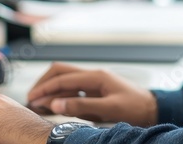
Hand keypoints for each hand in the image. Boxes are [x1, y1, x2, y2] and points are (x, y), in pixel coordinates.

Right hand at [26, 63, 157, 126]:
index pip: (63, 77)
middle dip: (44, 84)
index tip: (32, 99)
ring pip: (65, 82)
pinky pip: (72, 92)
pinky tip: (53, 106)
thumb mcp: (109, 108)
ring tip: (37, 104)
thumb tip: (57, 104)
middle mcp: (93, 76)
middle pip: (61, 72)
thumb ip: (82, 106)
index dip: (45, 88)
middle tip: (31, 100)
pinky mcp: (95, 93)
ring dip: (50, 91)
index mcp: (96, 76)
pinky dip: (60, 97)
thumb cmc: (136, 107)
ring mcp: (94, 84)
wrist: (151, 109)